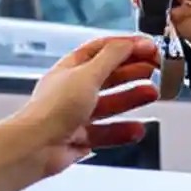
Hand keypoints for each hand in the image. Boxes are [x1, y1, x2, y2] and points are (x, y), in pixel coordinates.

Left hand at [19, 35, 160, 177]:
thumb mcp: (88, 74)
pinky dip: (124, 130)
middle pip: (109, 75)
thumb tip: (130, 42)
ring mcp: (77, 114)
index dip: (127, 46)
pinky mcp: (80, 138)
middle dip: (133, 71)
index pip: (102, 49)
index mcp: (71, 68)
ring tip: (153, 93)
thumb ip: (112, 57)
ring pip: (111, 104)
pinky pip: (107, 132)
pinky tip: (138, 128)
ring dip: (132, 98)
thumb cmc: (53, 109)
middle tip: (155, 69)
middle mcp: (73, 89)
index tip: (150, 47)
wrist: (35, 147)